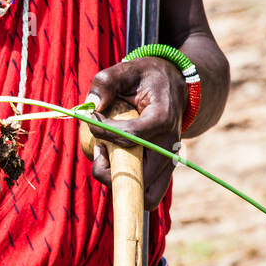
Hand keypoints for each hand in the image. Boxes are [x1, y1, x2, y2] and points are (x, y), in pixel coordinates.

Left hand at [87, 58, 185, 208]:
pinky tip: (113, 161)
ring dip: (118, 183)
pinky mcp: (163, 169)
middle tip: (98, 147)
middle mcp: (169, 145)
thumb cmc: (147, 77)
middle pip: (140, 177)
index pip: (131, 136)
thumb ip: (106, 82)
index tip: (91, 119)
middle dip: (109, 169)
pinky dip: (126, 185)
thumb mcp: (127, 69)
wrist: (175, 85)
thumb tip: (91, 106)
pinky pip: (147, 193)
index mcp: (162, 118)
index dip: (104, 132)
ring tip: (106, 158)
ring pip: (147, 196)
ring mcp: (168, 161)